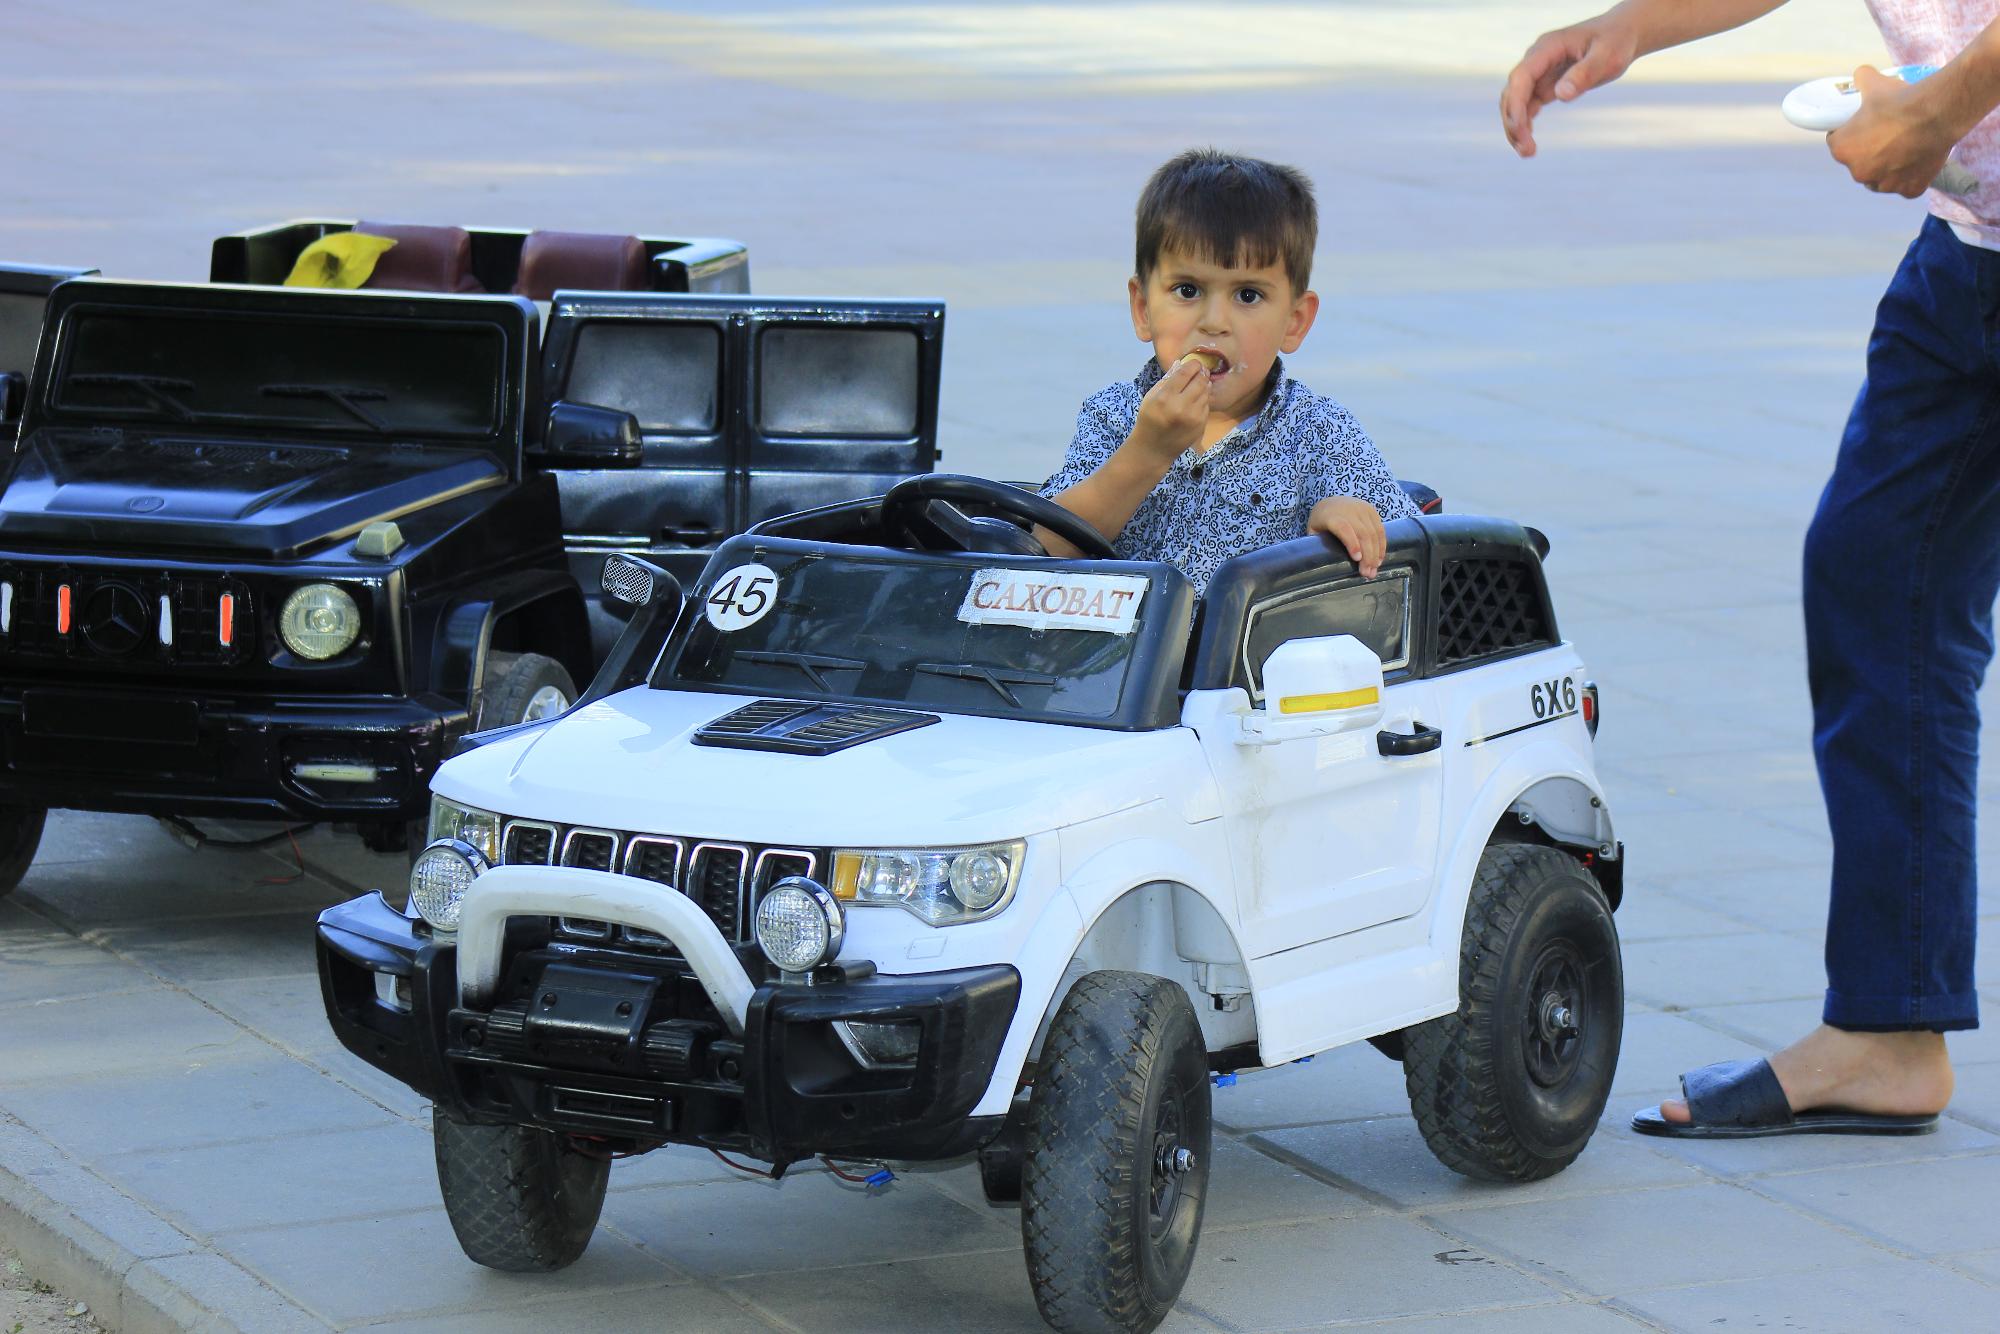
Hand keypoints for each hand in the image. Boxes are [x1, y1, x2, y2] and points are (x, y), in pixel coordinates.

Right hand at [1128, 355, 1209, 466]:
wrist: (1153, 449)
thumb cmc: (1149, 419)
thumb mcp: (1150, 397)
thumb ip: (1166, 380)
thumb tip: (1181, 364)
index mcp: (1165, 397)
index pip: (1186, 373)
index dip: (1193, 364)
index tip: (1194, 363)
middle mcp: (1182, 406)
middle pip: (1201, 381)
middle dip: (1201, 373)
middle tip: (1199, 372)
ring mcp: (1194, 417)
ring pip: (1206, 393)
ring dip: (1203, 387)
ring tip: (1195, 388)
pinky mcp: (1201, 425)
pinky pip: (1206, 406)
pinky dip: (1203, 401)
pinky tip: (1194, 403)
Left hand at [1308, 496, 1385, 577]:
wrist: (1330, 502)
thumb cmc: (1321, 522)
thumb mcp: (1313, 532)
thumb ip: (1317, 545)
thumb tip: (1323, 565)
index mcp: (1331, 515)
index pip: (1344, 528)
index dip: (1352, 543)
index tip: (1357, 559)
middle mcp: (1349, 510)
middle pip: (1363, 534)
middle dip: (1367, 556)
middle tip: (1367, 574)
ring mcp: (1362, 509)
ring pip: (1374, 533)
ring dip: (1376, 554)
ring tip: (1373, 570)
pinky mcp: (1372, 510)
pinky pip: (1380, 530)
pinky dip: (1381, 546)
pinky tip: (1379, 559)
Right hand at [1500, 15, 1639, 156]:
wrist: (1620, 34)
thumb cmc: (1616, 42)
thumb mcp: (1607, 56)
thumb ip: (1585, 73)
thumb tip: (1561, 94)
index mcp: (1547, 48)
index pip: (1521, 77)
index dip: (1516, 104)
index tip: (1521, 130)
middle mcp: (1536, 60)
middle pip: (1512, 93)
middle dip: (1514, 122)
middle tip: (1527, 151)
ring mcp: (1538, 73)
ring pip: (1515, 103)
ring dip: (1516, 128)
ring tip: (1527, 153)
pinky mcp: (1544, 85)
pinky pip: (1526, 107)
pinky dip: (1524, 125)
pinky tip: (1528, 143)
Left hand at [1828, 65, 1956, 197]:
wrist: (1937, 112)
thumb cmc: (1901, 99)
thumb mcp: (1875, 83)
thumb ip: (1861, 78)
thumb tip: (1860, 74)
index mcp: (1842, 150)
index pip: (1838, 144)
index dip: (1849, 135)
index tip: (1861, 129)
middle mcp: (1858, 172)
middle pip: (1860, 164)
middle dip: (1868, 153)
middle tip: (1886, 137)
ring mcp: (1884, 184)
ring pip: (1881, 179)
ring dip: (1887, 169)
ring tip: (1902, 149)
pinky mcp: (1909, 190)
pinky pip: (1906, 187)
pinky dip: (1910, 178)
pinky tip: (1917, 162)